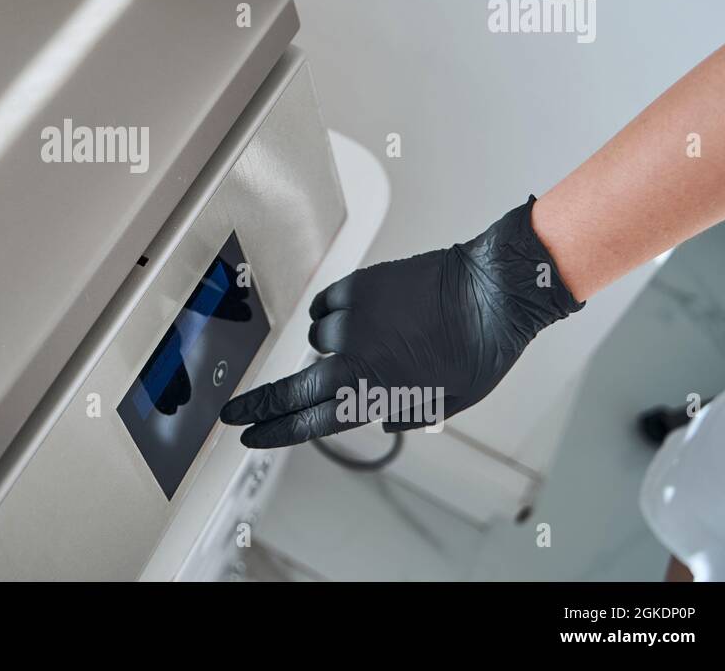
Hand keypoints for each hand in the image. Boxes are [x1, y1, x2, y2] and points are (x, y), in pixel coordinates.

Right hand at [220, 197, 582, 447]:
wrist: (492, 290)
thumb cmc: (481, 347)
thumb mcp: (450, 401)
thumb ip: (407, 413)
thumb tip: (382, 416)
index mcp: (377, 393)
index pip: (311, 421)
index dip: (275, 431)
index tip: (249, 437)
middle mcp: (355, 358)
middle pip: (291, 388)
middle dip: (257, 405)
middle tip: (231, 413)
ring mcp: (352, 319)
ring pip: (319, 337)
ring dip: (333, 342)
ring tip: (373, 334)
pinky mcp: (358, 287)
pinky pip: (328, 304)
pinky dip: (337, 311)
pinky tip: (362, 311)